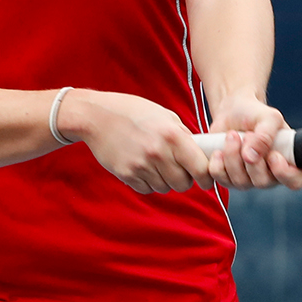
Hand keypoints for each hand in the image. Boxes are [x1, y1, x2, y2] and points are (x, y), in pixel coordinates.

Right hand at [55, 89, 212, 193]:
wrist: (96, 116)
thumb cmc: (132, 112)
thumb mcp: (164, 116)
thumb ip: (183, 136)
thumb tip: (201, 155)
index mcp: (172, 135)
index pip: (200, 168)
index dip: (205, 176)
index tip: (204, 178)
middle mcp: (158, 152)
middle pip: (183, 184)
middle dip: (183, 179)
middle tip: (177, 169)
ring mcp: (141, 165)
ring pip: (164, 188)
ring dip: (164, 180)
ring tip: (155, 164)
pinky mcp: (126, 174)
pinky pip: (146, 189)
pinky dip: (147, 182)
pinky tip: (141, 167)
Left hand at [205, 96, 301, 190]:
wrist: (233, 111)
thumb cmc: (256, 114)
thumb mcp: (268, 117)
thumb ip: (265, 135)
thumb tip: (251, 158)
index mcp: (288, 161)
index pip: (295, 180)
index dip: (284, 173)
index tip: (273, 155)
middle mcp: (270, 175)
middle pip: (262, 182)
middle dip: (251, 159)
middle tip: (248, 134)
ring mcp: (249, 179)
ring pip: (240, 182)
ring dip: (233, 156)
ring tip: (232, 135)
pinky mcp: (228, 178)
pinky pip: (221, 180)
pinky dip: (218, 164)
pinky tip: (219, 150)